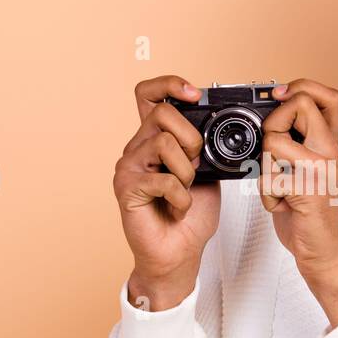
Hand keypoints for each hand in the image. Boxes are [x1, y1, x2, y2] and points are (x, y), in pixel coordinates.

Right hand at [112, 75, 220, 309]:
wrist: (179, 253)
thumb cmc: (191, 215)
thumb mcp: (208, 172)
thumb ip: (204, 147)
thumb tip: (211, 126)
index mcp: (155, 138)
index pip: (150, 93)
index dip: (170, 84)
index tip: (194, 94)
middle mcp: (137, 147)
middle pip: (162, 113)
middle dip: (191, 139)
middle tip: (195, 167)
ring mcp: (128, 166)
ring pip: (165, 144)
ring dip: (187, 173)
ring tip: (183, 192)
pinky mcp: (126, 188)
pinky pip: (163, 179)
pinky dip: (181, 198)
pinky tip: (176, 208)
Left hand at [260, 79, 337, 325]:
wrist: (327, 255)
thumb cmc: (312, 217)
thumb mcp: (310, 173)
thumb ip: (297, 146)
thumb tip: (268, 122)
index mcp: (331, 145)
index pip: (328, 95)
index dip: (300, 87)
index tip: (278, 98)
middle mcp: (330, 152)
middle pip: (298, 104)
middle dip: (272, 123)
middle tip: (273, 152)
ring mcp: (321, 170)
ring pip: (273, 142)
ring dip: (264, 169)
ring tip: (278, 188)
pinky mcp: (308, 191)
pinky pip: (269, 178)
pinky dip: (266, 196)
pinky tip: (281, 206)